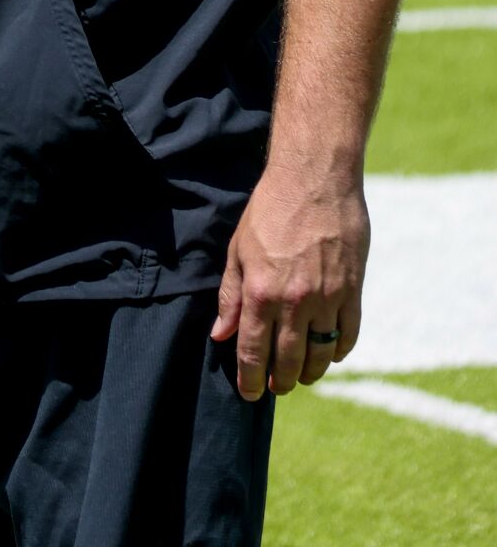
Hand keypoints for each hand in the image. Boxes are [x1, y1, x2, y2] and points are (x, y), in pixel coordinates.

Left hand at [211, 160, 368, 400]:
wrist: (314, 180)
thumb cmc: (269, 211)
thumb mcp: (238, 250)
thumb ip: (231, 296)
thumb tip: (221, 334)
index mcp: (261, 291)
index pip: (253, 350)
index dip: (250, 378)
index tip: (248, 394)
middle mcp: (295, 301)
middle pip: (289, 360)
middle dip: (281, 381)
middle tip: (276, 387)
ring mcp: (328, 298)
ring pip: (321, 354)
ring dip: (311, 372)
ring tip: (302, 376)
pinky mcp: (353, 290)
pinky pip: (348, 334)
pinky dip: (339, 350)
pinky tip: (330, 354)